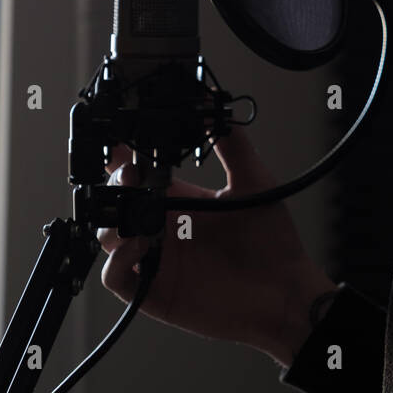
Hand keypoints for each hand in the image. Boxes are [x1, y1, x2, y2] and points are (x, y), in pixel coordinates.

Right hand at [96, 126, 337, 366]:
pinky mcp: (154, 291)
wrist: (283, 291)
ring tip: (138, 217)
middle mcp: (164, 229)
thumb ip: (231, 141)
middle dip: (115, 188)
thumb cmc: (272, 241)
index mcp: (180, 200)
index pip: (137, 178)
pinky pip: (114, 277)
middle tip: (131, 180)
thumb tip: (211, 101)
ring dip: (114, 224)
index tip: (119, 150)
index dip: (121, 164)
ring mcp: (156, 260)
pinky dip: (116, 261)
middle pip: (117, 204)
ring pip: (109, 238)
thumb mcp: (253, 180)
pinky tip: (139, 247)